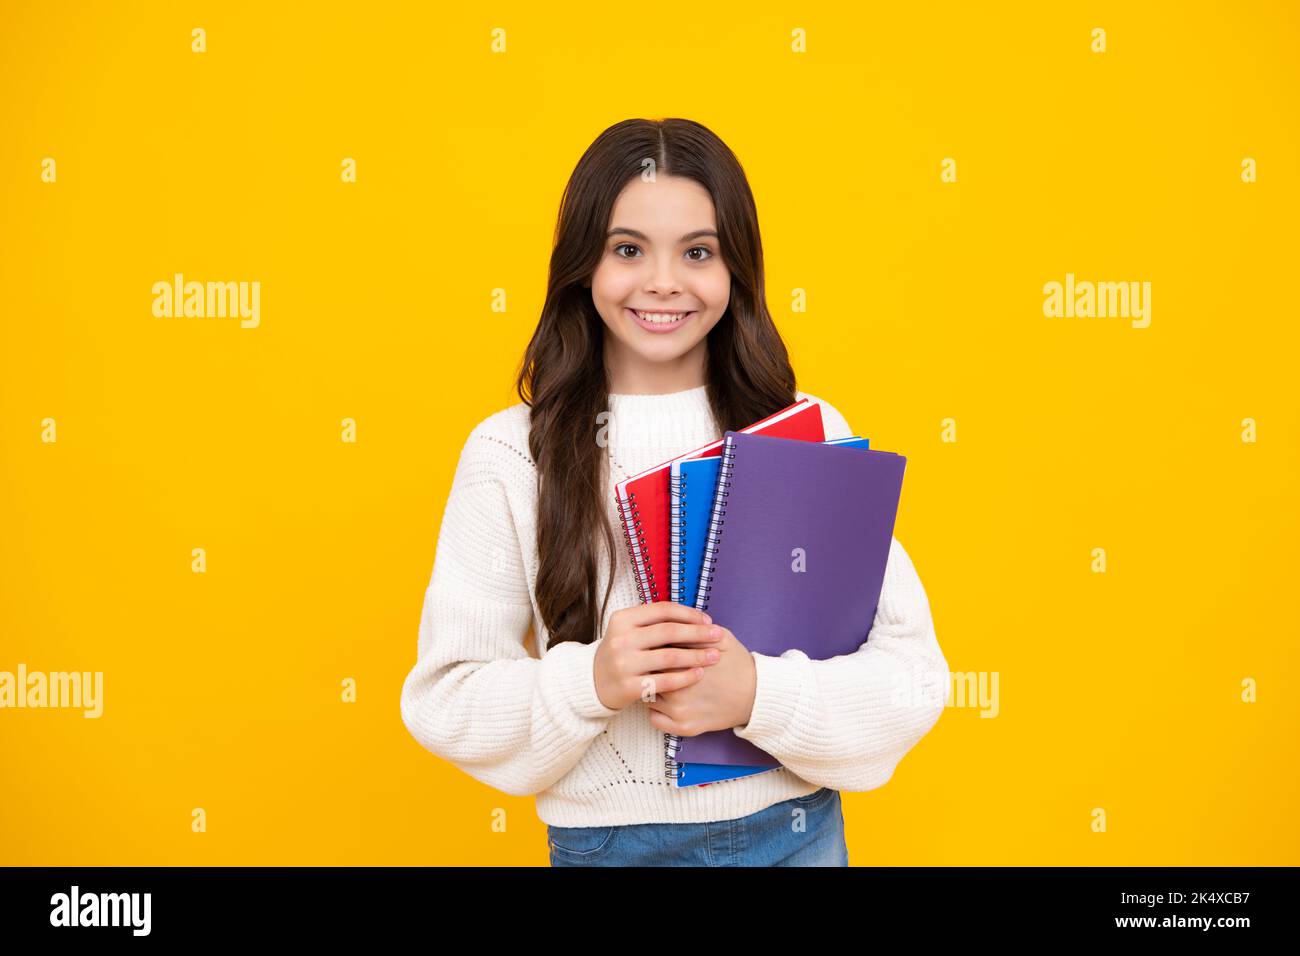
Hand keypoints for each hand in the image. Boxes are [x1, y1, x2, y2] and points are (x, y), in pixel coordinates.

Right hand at [592, 603, 723, 710]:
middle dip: (698, 633)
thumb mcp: (629, 630)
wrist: (594, 682)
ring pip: (669, 657)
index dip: (688, 614)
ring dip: (696, 656)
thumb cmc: (622, 652)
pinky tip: (699, 674)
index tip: (707, 620)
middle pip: (668, 632)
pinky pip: (664, 681)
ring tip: (714, 656)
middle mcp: (621, 639)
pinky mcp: (629, 687)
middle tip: (718, 635)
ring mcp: (624, 664)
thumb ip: (654, 621)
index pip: (662, 610)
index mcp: (623, 619)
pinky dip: (685, 677)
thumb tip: (695, 617)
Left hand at [646, 625, 756, 736]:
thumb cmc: (737, 665)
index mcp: (682, 665)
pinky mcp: (683, 728)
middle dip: (649, 667)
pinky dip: (656, 710)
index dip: (654, 648)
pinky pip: (654, 718)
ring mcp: (679, 712)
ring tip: (661, 681)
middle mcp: (677, 690)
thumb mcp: (721, 638)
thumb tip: (668, 623)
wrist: (756, 696)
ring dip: (650, 688)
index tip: (657, 646)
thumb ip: (693, 630)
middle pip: (647, 675)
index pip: (653, 653)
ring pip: (647, 697)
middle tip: (655, 663)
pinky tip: (665, 700)